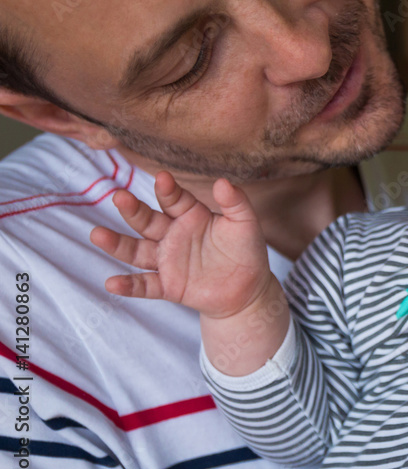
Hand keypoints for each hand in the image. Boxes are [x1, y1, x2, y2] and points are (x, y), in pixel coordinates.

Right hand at [90, 171, 274, 318]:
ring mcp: (167, 261)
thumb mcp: (245, 224)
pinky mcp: (168, 286)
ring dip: (117, 244)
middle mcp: (172, 235)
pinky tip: (112, 283)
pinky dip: (129, 285)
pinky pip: (145, 285)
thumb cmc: (245, 251)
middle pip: (147, 221)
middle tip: (119, 197)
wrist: (248, 289)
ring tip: (97, 235)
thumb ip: (235, 202)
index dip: (167, 190)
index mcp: (190, 215)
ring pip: (137, 251)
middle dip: (133, 210)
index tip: (162, 179)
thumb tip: (222, 181)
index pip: (174, 200)